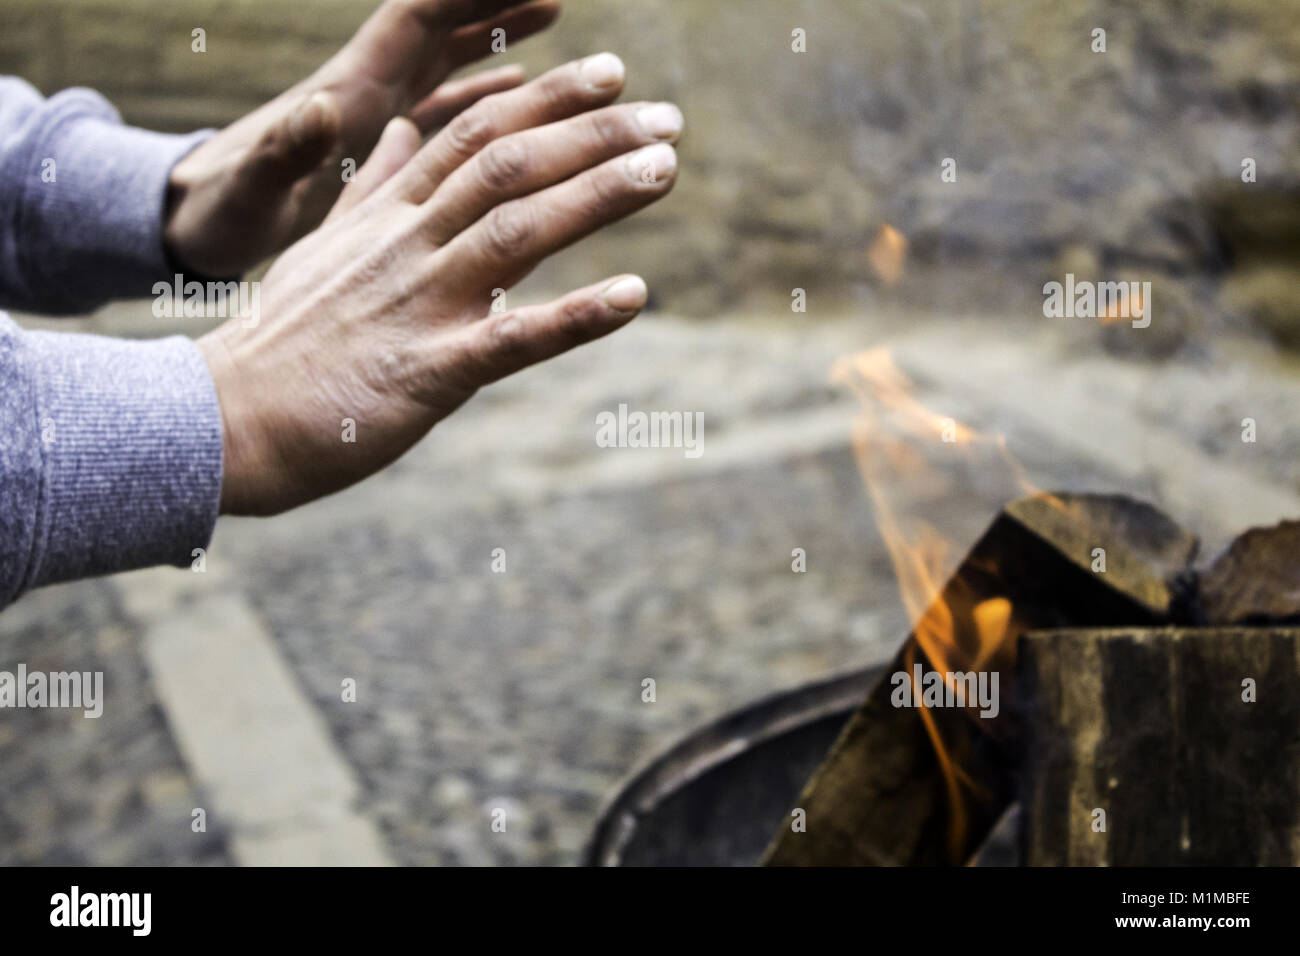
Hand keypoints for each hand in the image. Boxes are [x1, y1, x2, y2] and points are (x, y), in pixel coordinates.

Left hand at [163, 0, 560, 276]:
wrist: (195, 227)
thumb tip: (324, 107)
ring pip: (450, 60)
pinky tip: (518, 97)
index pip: (419, 16)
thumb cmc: (219, 212)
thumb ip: (287, 149)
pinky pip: (444, 109)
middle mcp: (367, 89)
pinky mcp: (376, 144)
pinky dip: (484, 96)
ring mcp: (375, 114)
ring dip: (498, 35)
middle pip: (444, 23)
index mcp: (348, 92)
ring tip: (554, 13)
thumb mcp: (253, 188)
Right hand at [196, 55, 682, 515]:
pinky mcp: (428, 373)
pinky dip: (575, 316)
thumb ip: (368, 190)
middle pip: (509, 167)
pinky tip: (634, 296)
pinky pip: (512, 340)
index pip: (476, 135)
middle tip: (668, 117)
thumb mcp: (321, 246)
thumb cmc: (281, 341)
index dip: (547, 100)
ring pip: (517, 232)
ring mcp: (420, 306)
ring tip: (664, 169)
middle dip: (593, 134)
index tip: (609, 76)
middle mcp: (409, 247)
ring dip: (597, 196)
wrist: (225, 420)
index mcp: (389, 217)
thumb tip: (392, 133)